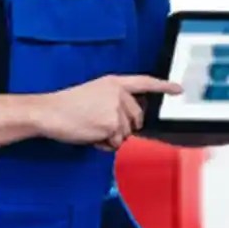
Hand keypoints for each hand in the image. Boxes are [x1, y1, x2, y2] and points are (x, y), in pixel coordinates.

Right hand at [30, 75, 181, 150]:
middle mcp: (119, 94)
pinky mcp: (111, 125)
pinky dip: (104, 145)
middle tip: (102, 126)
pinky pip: (116, 144)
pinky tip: (90, 136)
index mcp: (114, 82)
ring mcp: (116, 110)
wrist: (50, 112)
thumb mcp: (94, 93)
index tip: (178, 89)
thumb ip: (114, 100)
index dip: (163, 86)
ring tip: (91, 129)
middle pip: (137, 118)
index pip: (145, 82)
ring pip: (126, 134)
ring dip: (112, 137)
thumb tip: (129, 120)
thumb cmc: (68, 105)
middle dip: (125, 127)